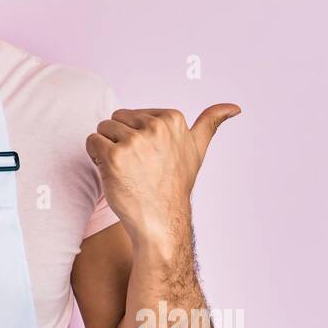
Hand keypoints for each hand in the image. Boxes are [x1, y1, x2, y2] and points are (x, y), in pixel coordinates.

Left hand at [85, 105, 240, 246]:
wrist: (161, 220)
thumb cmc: (175, 185)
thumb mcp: (197, 150)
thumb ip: (211, 123)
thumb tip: (235, 107)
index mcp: (173, 119)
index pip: (132, 114)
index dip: (134, 136)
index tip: (150, 158)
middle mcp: (156, 127)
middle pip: (115, 119)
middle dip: (119, 140)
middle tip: (135, 166)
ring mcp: (135, 141)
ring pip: (102, 129)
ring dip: (106, 150)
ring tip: (125, 170)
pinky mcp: (115, 156)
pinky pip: (92, 142)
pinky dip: (95, 157)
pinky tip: (112, 173)